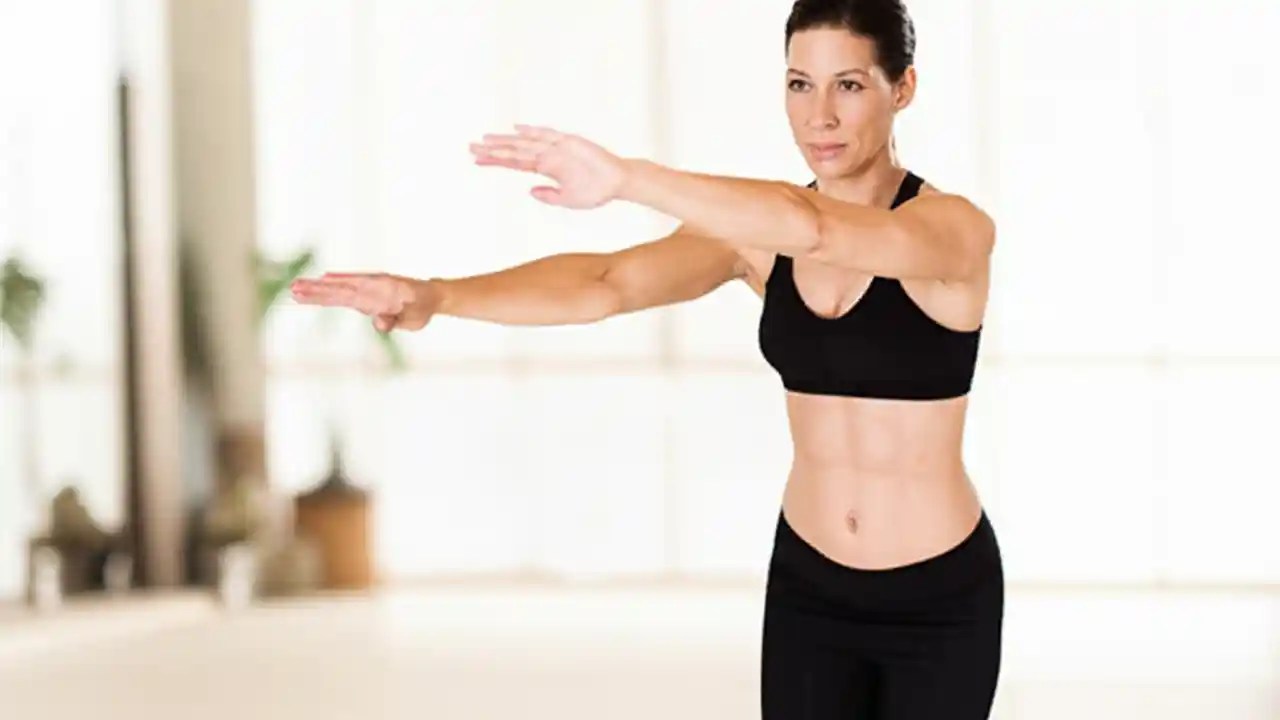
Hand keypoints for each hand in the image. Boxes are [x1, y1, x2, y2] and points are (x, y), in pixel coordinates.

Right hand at [289, 272, 441, 331]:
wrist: (430, 297)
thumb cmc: (422, 307)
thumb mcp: (413, 317)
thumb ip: (396, 320)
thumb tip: (378, 322)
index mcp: (378, 290)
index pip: (348, 291)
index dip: (327, 291)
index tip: (309, 289)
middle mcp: (370, 287)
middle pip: (338, 289)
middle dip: (315, 290)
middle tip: (292, 288)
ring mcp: (367, 291)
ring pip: (338, 291)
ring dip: (318, 291)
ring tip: (296, 290)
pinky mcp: (367, 297)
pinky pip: (346, 295)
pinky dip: (332, 290)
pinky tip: (319, 284)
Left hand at [470, 124, 627, 208]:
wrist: (617, 184)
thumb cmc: (595, 191)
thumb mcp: (567, 199)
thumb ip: (549, 195)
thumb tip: (529, 191)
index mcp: (545, 168)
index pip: (515, 163)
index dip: (496, 161)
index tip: (476, 160)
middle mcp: (547, 155)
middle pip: (515, 151)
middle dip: (493, 150)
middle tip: (470, 148)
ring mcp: (557, 148)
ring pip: (526, 143)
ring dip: (505, 142)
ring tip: (484, 141)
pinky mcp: (569, 143)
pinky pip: (548, 135)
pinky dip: (533, 132)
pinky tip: (516, 130)